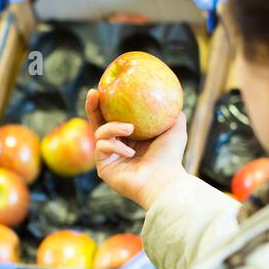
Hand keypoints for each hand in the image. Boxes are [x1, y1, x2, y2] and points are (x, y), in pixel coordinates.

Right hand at [86, 88, 188, 210]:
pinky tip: (130, 152)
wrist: (163, 181)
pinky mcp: (103, 167)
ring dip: (113, 127)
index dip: (108, 103)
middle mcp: (118, 147)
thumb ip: (172, 113)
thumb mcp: (176, 129)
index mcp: (132, 138)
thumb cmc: (171, 158)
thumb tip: (172, 97)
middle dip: (93, 107)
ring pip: (100, 133)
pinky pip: (102, 147)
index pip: (115, 117)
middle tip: (93, 93)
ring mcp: (109, 157)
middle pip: (98, 123)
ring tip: (130, 128)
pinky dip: (115, 146)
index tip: (106, 87)